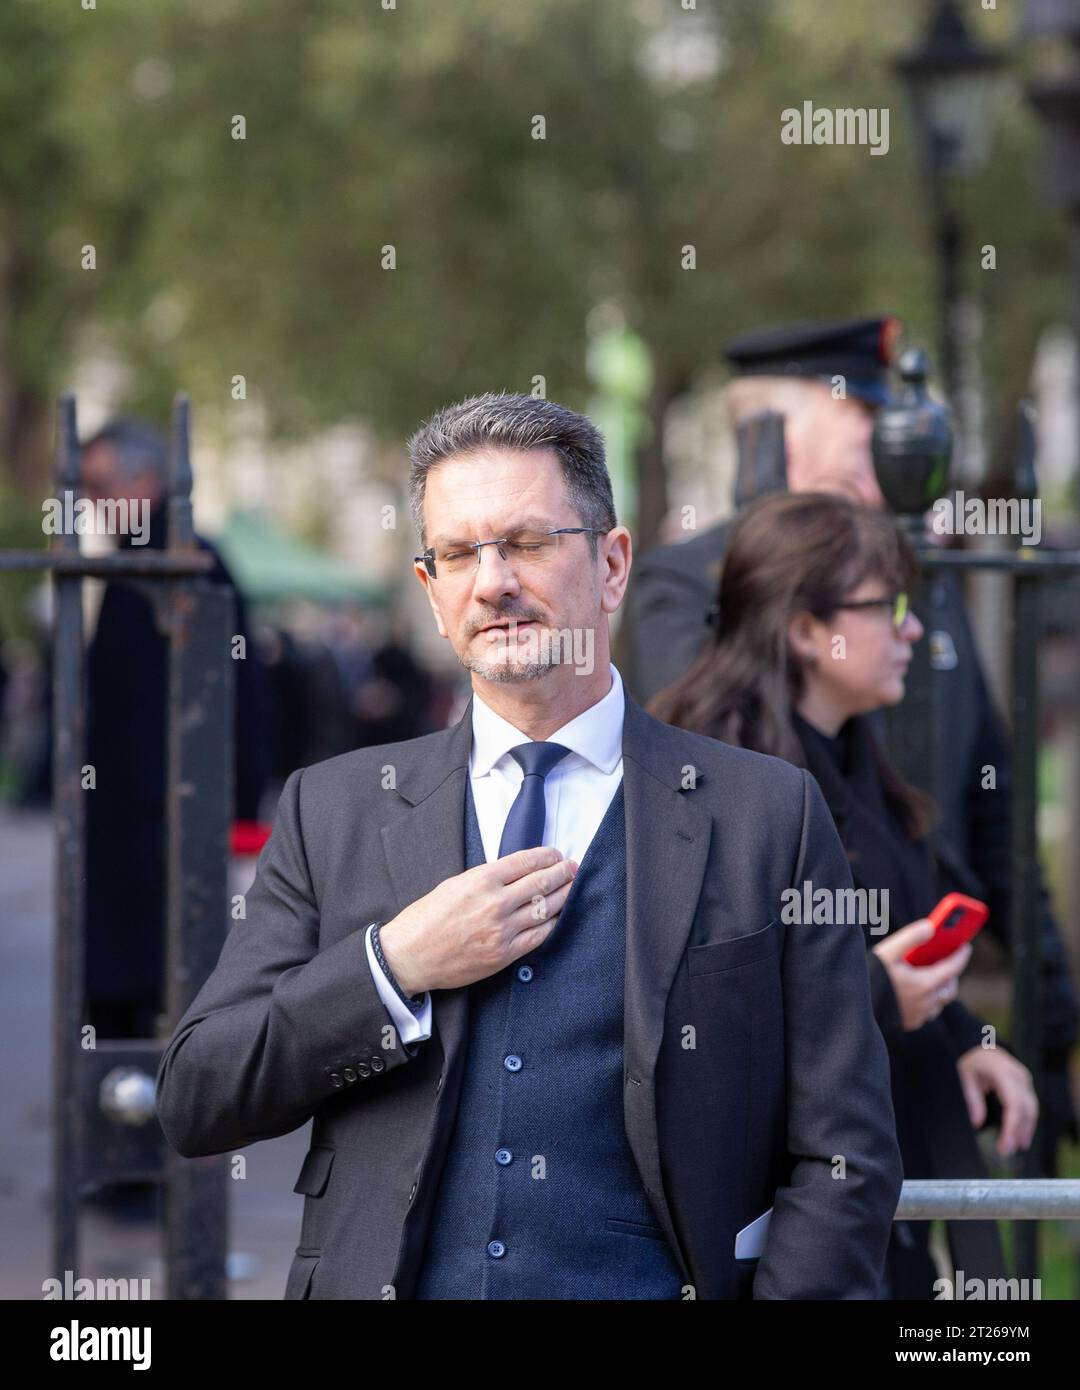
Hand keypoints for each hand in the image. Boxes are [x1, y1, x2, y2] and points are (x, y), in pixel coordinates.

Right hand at [378, 847, 577, 994]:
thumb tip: (516, 871)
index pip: (526, 861)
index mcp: (481, 880)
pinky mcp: (504, 954)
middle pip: (542, 882)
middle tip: (573, 867)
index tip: (556, 854)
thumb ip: (486, 878)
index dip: (547, 856)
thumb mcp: (454, 884)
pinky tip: (557, 916)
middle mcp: (495, 903)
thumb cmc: (427, 918)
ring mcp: (502, 930)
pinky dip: (553, 923)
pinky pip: (539, 936)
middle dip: (563, 872)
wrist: (410, 955)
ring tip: (571, 887)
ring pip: (546, 908)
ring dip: (564, 895)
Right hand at [871, 920, 972, 1031]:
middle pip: (949, 989)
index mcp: (923, 984)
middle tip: (949, 962)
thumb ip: (910, 937)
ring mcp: (917, 1015)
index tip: (966, 947)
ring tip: (935, 977)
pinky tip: (919, 994)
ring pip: (939, 1003)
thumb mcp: (888, 951)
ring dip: (941, 990)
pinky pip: (928, 1013)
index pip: (952, 969)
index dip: (961, 956)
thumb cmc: (870, 975)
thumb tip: (930, 926)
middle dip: (952, 975)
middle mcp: (925, 1002)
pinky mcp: (908, 1023)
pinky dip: (929, 1002)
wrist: (853, 1003)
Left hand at [956, 1046, 1038, 1156]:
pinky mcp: (1024, 1083)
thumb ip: (972, 1100)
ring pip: (1032, 1109)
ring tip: (1015, 1147)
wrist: (979, 1043)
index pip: (1013, 1105)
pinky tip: (1021, 1135)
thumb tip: (977, 1124)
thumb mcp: (965, 1077)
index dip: (1011, 1127)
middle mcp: (1018, 1076)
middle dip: (1018, 1132)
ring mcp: (1024, 1078)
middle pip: (1026, 1109)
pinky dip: (1026, 1121)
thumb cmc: (970, 1059)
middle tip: (1006, 1150)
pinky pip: (1029, 1105)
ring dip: (1025, 1129)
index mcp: (1003, 1073)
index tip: (1004, 1144)